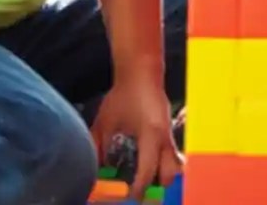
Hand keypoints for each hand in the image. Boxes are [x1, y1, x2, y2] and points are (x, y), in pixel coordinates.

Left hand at [91, 78, 181, 199]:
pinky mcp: (169, 130)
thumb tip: (91, 166)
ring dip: (163, 174)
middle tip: (139, 190)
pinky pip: (171, 153)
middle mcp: (165, 137)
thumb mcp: (105, 121)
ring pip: (175, 163)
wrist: (142, 73)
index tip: (130, 196)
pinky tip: (148, 163)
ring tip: (145, 179)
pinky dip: (163, 162)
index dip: (139, 187)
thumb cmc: (123, 95)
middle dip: (157, 185)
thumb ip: (97, 145)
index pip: (148, 170)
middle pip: (170, 172)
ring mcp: (170, 133)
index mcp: (151, 135)